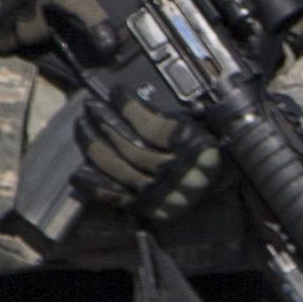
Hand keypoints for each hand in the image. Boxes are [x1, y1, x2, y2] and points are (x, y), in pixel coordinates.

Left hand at [70, 52, 223, 222]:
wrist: (223, 182)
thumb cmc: (209, 146)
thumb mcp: (197, 125)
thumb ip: (169, 117)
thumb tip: (130, 101)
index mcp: (194, 149)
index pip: (153, 129)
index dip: (130, 109)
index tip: (116, 93)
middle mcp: (178, 175)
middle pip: (132, 150)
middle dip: (106, 126)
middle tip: (90, 109)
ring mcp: (163, 195)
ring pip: (121, 172)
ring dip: (96, 150)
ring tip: (83, 130)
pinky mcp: (152, 209)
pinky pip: (119, 197)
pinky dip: (97, 186)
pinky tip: (79, 174)